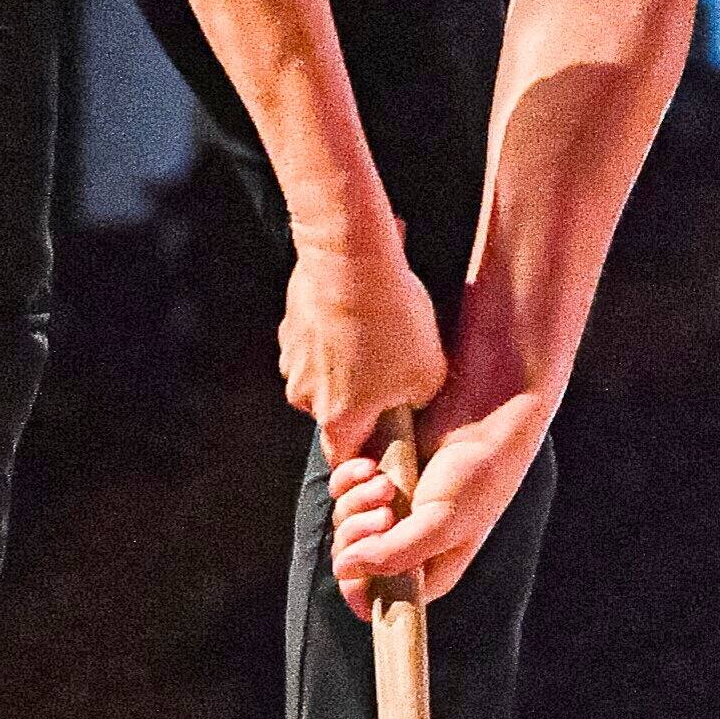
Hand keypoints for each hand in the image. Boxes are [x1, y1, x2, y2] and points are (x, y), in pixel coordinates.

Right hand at [277, 227, 444, 459]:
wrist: (351, 259)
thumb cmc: (390, 320)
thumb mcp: (429, 374)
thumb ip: (416, 401)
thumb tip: (411, 400)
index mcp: (338, 418)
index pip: (343, 459)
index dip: (362, 459)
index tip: (381, 445)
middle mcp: (306, 395)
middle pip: (334, 413)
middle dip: (360, 400)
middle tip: (391, 373)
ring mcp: (292, 359)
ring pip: (323, 375)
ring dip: (347, 364)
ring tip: (378, 334)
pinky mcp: (290, 327)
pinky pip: (315, 342)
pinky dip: (335, 334)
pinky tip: (361, 311)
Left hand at [327, 393, 550, 617]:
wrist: (483, 413)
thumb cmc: (477, 475)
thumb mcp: (442, 523)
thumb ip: (394, 554)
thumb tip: (344, 569)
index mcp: (426, 570)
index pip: (376, 601)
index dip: (358, 588)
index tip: (355, 565)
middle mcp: (403, 543)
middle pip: (352, 561)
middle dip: (359, 536)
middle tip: (386, 513)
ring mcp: (387, 509)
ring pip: (343, 522)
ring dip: (356, 502)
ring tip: (386, 482)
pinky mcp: (374, 477)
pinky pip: (341, 487)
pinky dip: (349, 477)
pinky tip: (371, 465)